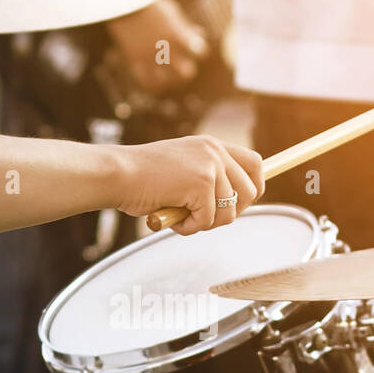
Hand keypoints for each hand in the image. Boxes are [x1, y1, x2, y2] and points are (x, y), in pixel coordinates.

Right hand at [105, 0, 208, 93]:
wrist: (124, 1)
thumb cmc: (152, 4)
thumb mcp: (173, 13)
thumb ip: (186, 27)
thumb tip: (199, 35)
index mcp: (177, 35)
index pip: (200, 52)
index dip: (200, 50)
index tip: (194, 46)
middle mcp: (166, 49)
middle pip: (187, 72)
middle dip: (187, 68)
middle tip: (183, 65)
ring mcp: (149, 57)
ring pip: (166, 81)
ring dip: (169, 77)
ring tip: (167, 73)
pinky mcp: (134, 60)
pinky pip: (145, 80)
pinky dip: (151, 80)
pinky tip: (152, 76)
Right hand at [112, 135, 264, 235]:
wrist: (118, 174)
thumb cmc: (141, 178)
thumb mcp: (182, 170)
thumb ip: (206, 180)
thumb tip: (232, 205)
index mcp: (212, 145)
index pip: (255, 163)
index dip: (255, 187)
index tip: (242, 204)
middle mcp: (215, 152)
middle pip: (250, 192)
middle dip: (231, 213)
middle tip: (204, 218)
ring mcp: (210, 166)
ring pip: (229, 213)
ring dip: (205, 223)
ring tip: (180, 216)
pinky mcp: (201, 184)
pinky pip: (207, 220)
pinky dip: (189, 227)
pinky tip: (171, 216)